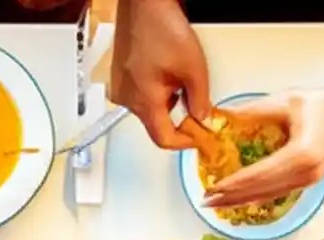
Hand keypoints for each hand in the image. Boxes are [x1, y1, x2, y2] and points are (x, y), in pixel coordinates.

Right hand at [109, 0, 209, 148]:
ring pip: (150, 106)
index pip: (164, 139)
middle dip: (179, 114)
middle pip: (157, 122)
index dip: (186, 142)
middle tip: (197, 100)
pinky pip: (141, 92)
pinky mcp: (120, 76)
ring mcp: (121, 87)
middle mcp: (127, 98)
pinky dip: (157, 87)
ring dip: (169, 98)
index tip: (199, 136)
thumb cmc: (161, 27)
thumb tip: (203, 119)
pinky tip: (165, 68)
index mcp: (143, 101)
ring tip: (179, 73)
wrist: (144, 4)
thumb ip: (200, 101)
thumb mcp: (194, 69)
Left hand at [203, 87, 323, 208]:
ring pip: (268, 196)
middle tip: (206, 201)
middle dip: (232, 197)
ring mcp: (308, 180)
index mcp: (301, 155)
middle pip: (261, 190)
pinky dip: (257, 196)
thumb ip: (253, 110)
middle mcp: (305, 173)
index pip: (258, 174)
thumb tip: (223, 115)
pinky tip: (241, 200)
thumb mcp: (286, 101)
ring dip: (242, 200)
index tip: (212, 188)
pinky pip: (277, 193)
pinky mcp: (308, 180)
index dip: (233, 183)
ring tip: (218, 204)